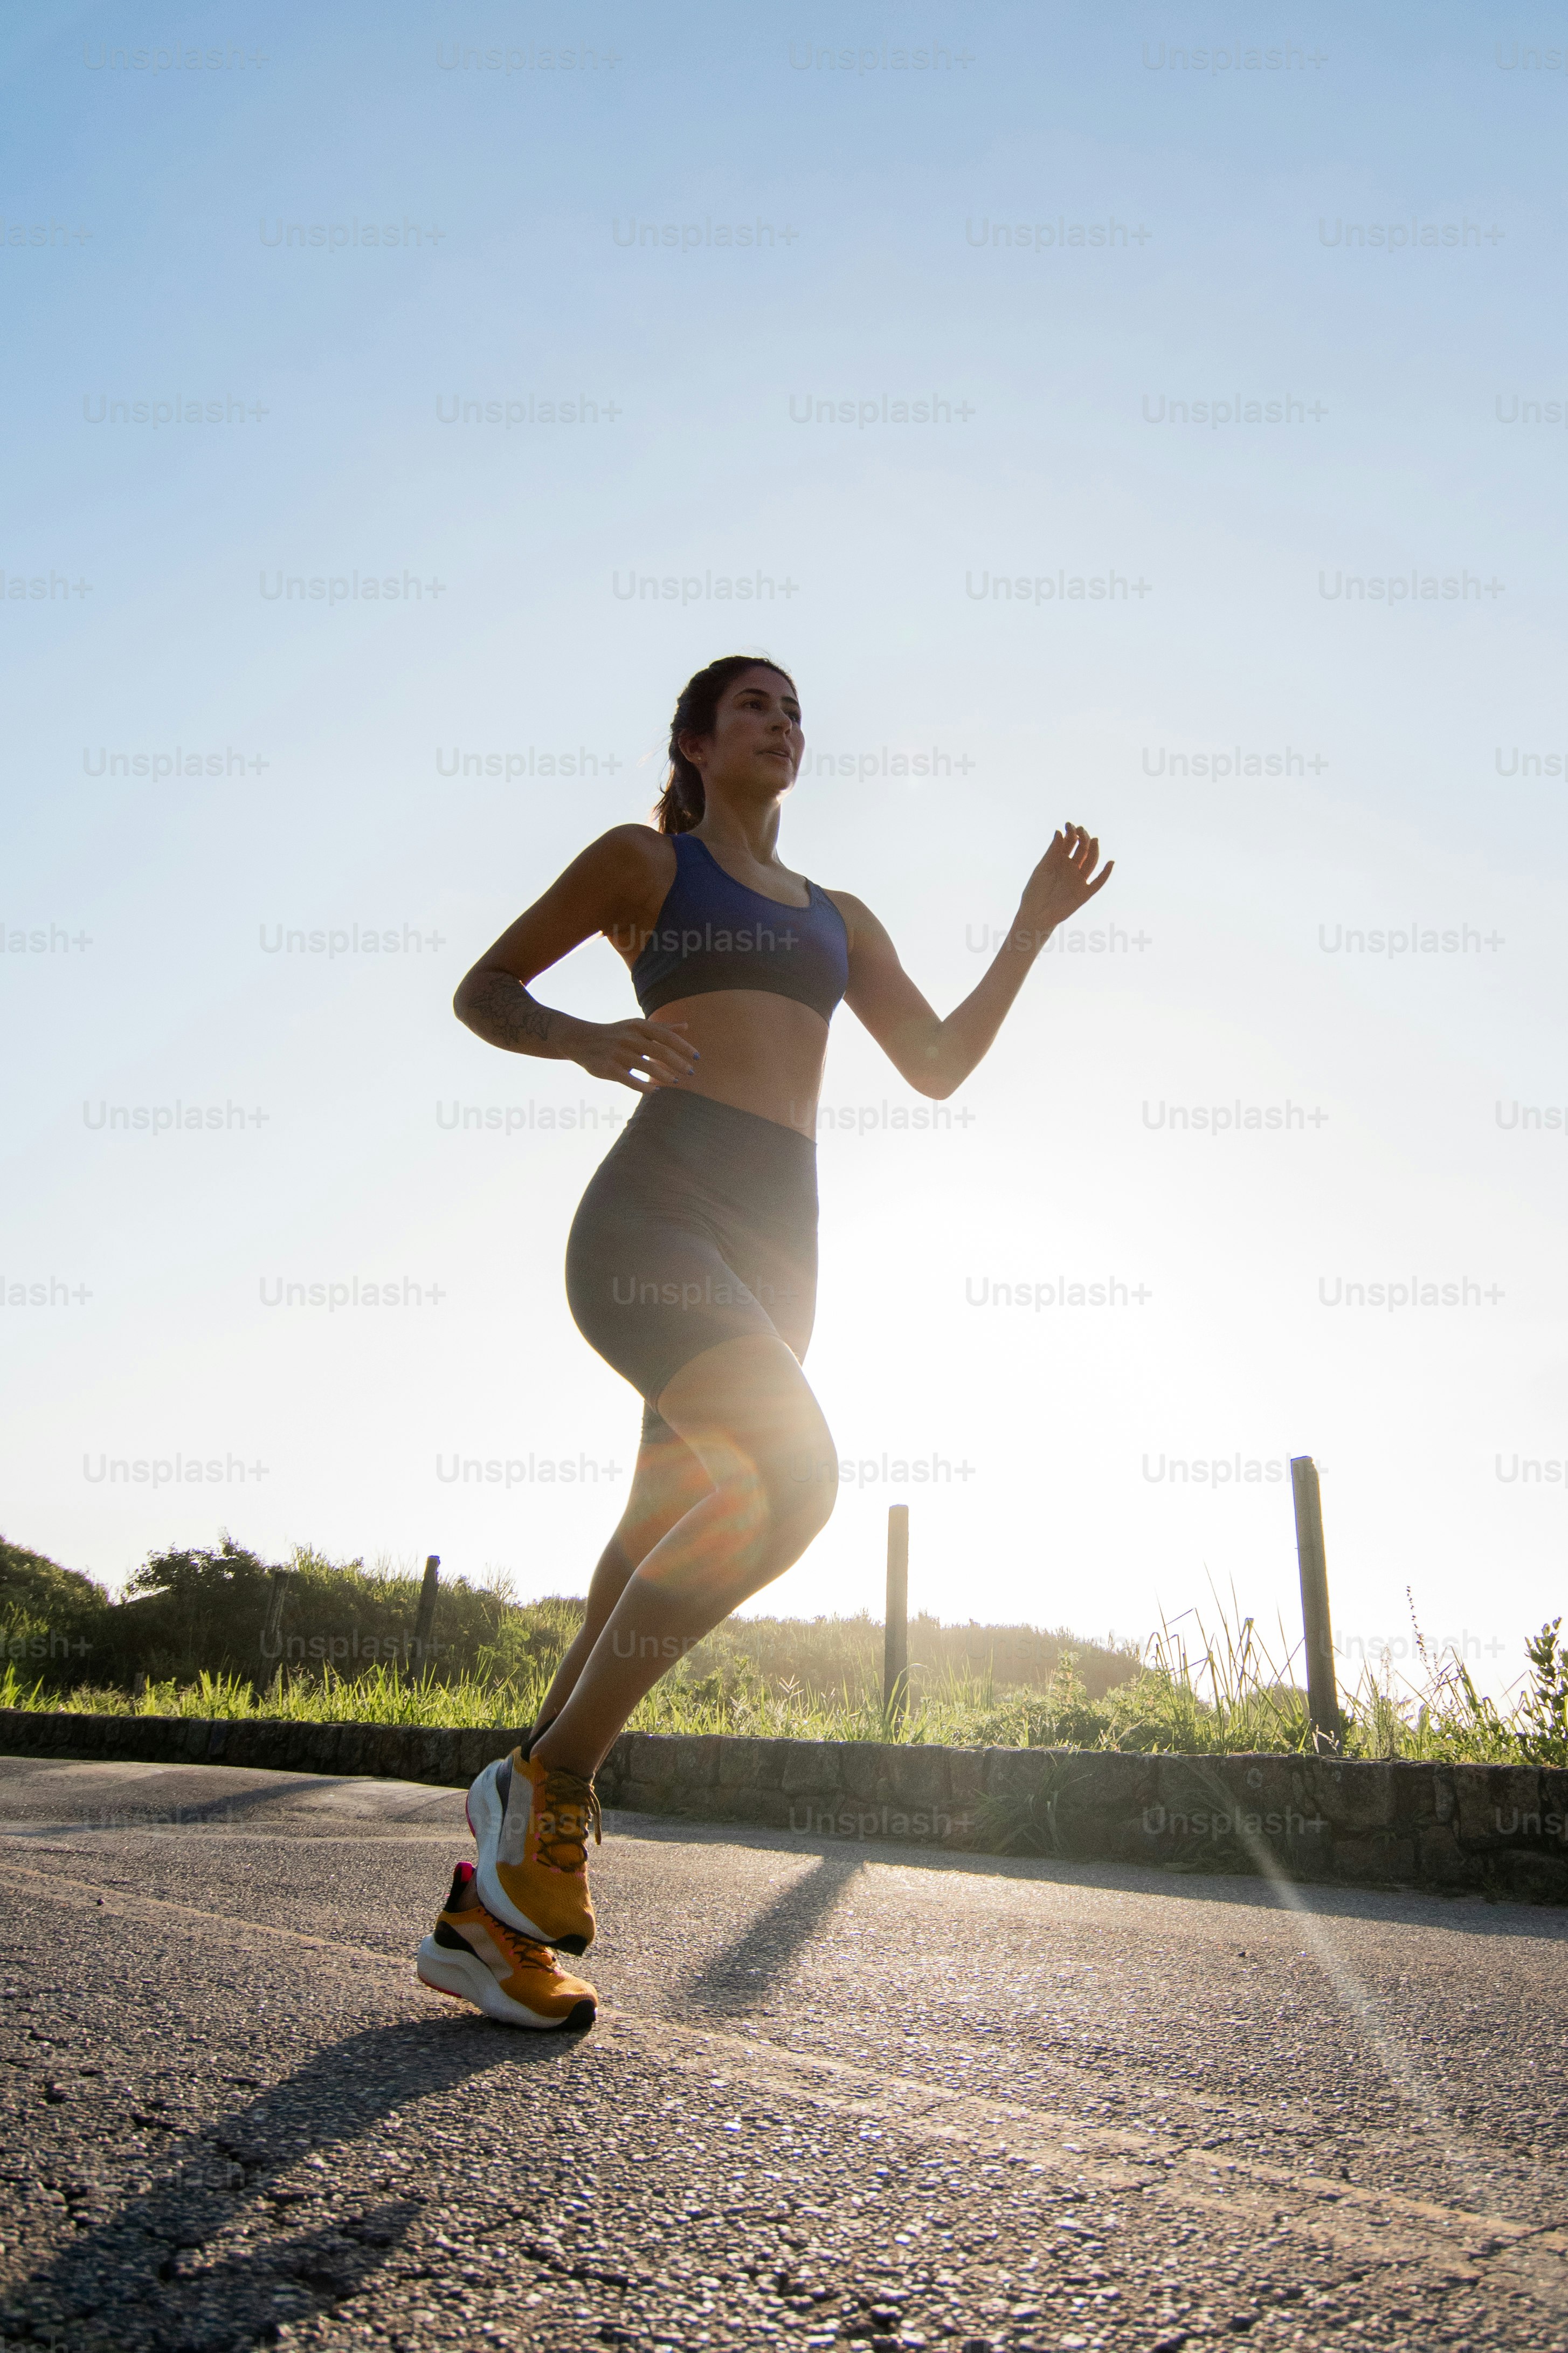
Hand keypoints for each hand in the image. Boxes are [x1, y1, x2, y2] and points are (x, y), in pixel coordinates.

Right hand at [571, 1017, 697, 1093]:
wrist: (581, 1040)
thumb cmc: (616, 1034)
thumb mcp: (637, 1027)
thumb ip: (662, 1028)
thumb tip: (686, 1026)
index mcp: (638, 1026)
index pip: (666, 1036)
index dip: (683, 1047)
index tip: (697, 1057)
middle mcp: (629, 1038)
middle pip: (660, 1051)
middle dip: (678, 1063)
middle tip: (690, 1072)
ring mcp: (618, 1053)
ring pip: (646, 1066)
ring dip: (663, 1076)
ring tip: (674, 1081)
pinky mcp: (608, 1068)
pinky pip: (629, 1080)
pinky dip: (643, 1087)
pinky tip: (653, 1090)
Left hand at [1014, 822, 1112, 945]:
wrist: (1034, 914)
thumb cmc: (1034, 891)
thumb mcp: (1042, 868)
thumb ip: (1052, 851)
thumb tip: (1059, 832)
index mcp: (1060, 861)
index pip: (1070, 843)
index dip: (1071, 833)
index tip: (1068, 825)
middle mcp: (1071, 868)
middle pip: (1082, 850)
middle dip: (1083, 838)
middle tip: (1081, 830)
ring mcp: (1079, 880)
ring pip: (1091, 862)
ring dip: (1094, 850)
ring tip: (1093, 840)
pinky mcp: (1084, 893)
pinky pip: (1098, 882)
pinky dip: (1106, 873)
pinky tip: (1110, 862)